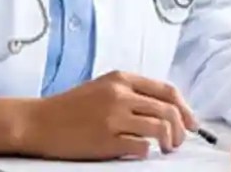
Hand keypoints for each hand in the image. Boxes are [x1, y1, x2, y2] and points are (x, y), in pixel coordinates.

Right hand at [0, 71, 197, 159]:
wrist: (39, 121)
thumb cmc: (70, 107)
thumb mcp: (102, 88)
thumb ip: (131, 93)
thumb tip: (166, 109)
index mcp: (121, 79)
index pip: (166, 90)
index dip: (185, 108)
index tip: (192, 123)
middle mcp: (119, 95)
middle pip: (168, 110)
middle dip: (181, 129)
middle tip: (178, 141)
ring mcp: (113, 117)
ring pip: (160, 128)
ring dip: (169, 142)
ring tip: (164, 149)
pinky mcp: (106, 139)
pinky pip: (141, 147)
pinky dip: (147, 151)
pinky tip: (141, 152)